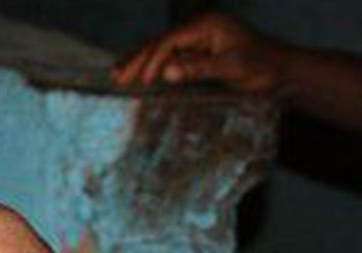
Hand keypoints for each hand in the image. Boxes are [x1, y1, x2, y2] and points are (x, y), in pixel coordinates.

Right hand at [112, 12, 286, 92]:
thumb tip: (168, 72)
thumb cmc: (263, 67)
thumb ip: (199, 69)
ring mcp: (199, 37)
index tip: (140, 81)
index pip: (170, 41)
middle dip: (137, 59)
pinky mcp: (200, 50)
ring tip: (117, 74)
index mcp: (207, 25)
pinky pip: (170, 56)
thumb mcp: (232, 68)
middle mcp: (201, 26)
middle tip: (115, 77)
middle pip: (160, 42)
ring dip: (140, 62)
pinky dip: (153, 65)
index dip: (151, 61)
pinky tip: (139, 74)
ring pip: (162, 48)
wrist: (283, 70)